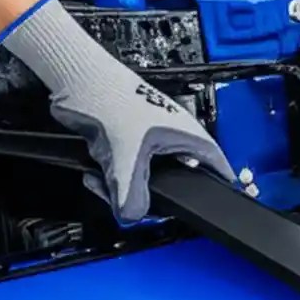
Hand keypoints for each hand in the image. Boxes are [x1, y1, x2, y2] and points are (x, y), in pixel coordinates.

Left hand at [2, 0, 234, 221]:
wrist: (80, 82)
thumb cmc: (113, 102)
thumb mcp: (126, 158)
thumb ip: (131, 196)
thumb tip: (132, 217)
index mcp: (189, 137)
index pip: (218, 168)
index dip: (219, 187)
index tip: (218, 204)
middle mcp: (175, 139)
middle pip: (177, 181)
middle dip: (153, 196)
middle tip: (138, 203)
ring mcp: (151, 141)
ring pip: (147, 178)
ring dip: (125, 186)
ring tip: (107, 182)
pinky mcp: (129, 143)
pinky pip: (126, 171)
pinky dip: (112, 178)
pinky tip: (97, 175)